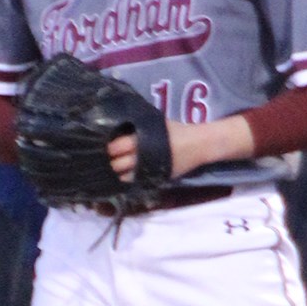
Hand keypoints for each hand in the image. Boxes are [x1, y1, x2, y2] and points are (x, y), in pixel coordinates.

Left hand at [118, 117, 254, 179]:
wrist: (197, 145)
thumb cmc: (176, 131)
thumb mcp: (157, 123)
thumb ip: (139, 126)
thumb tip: (119, 126)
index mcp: (142, 139)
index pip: (117, 146)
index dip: (110, 148)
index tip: (109, 147)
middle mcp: (143, 155)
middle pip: (117, 163)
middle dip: (112, 161)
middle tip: (112, 158)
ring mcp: (149, 168)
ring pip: (123, 176)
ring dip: (119, 172)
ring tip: (119, 167)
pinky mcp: (155, 177)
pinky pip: (135, 182)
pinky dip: (129, 179)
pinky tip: (128, 174)